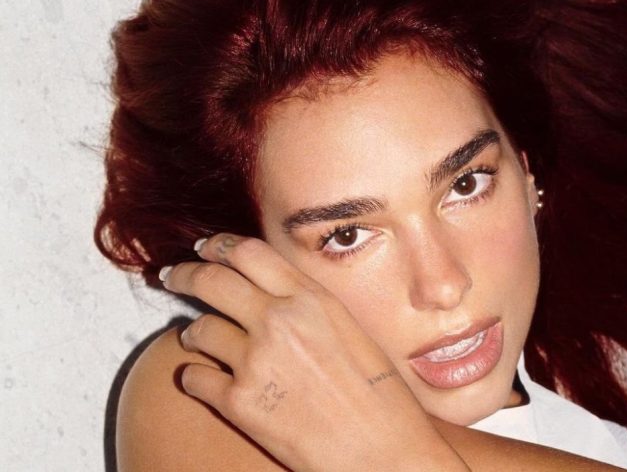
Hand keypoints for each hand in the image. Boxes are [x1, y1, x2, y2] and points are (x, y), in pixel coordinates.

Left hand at [160, 234, 468, 471]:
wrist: (382, 452)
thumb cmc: (380, 396)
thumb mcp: (351, 331)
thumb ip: (308, 306)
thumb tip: (272, 294)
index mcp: (311, 299)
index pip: (249, 252)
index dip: (219, 245)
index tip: (205, 247)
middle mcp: (279, 321)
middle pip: (211, 280)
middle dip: (184, 273)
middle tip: (173, 275)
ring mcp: (256, 361)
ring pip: (198, 329)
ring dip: (193, 333)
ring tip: (195, 338)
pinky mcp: (239, 403)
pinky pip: (194, 378)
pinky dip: (195, 378)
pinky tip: (204, 380)